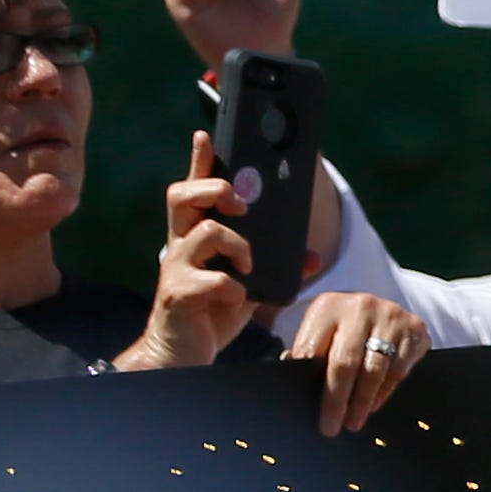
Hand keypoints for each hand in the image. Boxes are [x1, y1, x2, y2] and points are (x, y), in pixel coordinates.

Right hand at [129, 130, 253, 369]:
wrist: (180, 356)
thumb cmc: (209, 315)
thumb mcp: (248, 286)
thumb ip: (275, 267)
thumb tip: (314, 255)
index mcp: (196, 239)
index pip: (194, 191)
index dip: (198, 162)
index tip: (206, 134)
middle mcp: (180, 247)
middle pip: (183, 196)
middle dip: (215, 189)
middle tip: (240, 205)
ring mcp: (176, 270)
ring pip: (205, 233)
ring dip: (238, 246)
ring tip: (248, 267)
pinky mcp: (178, 296)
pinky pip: (210, 280)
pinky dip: (232, 287)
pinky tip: (238, 297)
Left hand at [283, 291, 428, 434]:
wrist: (379, 307)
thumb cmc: (342, 326)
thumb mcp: (320, 330)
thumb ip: (309, 353)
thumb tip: (296, 386)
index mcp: (328, 306)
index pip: (313, 349)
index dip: (310, 383)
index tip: (312, 411)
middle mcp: (361, 307)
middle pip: (345, 361)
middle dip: (338, 399)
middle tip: (332, 426)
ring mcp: (391, 317)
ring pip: (376, 370)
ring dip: (363, 401)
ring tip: (354, 421)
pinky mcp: (416, 329)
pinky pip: (400, 370)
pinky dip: (384, 391)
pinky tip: (373, 403)